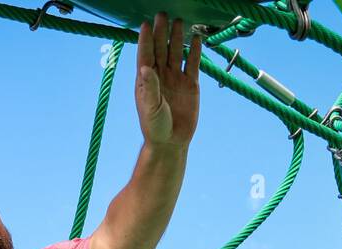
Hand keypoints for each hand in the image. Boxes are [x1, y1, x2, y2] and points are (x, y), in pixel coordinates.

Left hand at [135, 13, 201, 147]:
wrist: (171, 141)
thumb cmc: (155, 127)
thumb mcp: (150, 108)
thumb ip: (150, 88)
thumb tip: (145, 67)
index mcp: (147, 81)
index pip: (146, 55)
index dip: (145, 40)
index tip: (145, 23)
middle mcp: (160, 76)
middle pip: (161, 49)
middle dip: (161, 32)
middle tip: (162, 14)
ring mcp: (175, 78)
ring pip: (176, 53)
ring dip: (177, 37)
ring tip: (179, 20)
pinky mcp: (190, 84)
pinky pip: (193, 63)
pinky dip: (195, 51)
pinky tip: (196, 38)